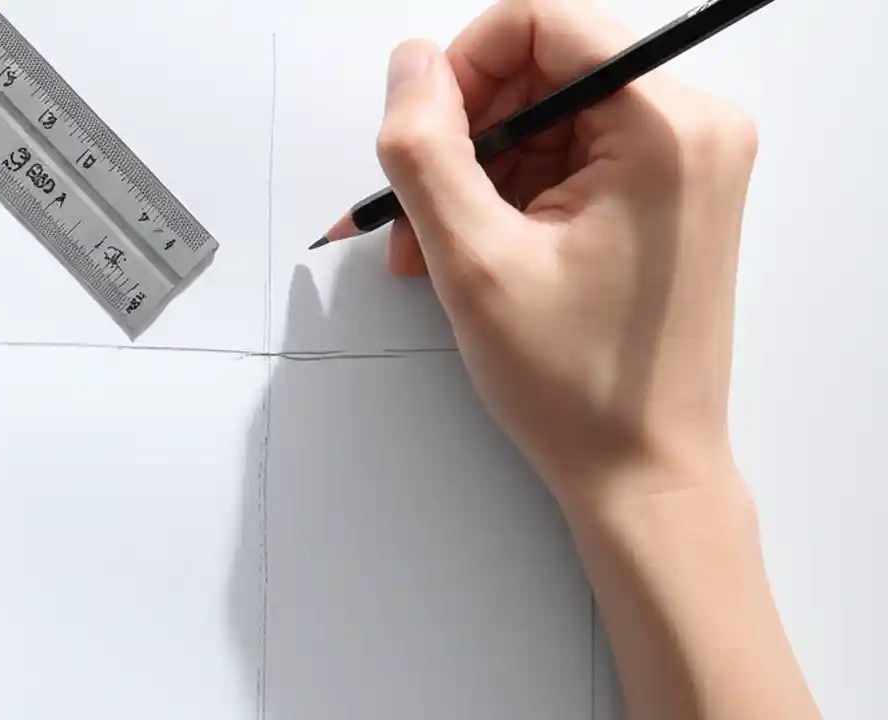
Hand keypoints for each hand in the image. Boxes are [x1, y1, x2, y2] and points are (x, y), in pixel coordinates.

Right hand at [375, 0, 757, 502]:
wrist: (643, 471)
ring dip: (476, 175)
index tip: (422, 128)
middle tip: (414, 209)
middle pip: (543, 69)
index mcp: (666, 129)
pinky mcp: (665, 196)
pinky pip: (568, 159)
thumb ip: (426, 149)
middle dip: (463, 134)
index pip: (544, 22)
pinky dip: (509, 197)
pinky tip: (472, 252)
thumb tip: (410, 68)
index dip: (463, 65)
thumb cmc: (581, 387)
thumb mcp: (473, 260)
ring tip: (433, 251)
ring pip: (547, 119)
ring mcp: (685, 163)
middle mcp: (693, 129)